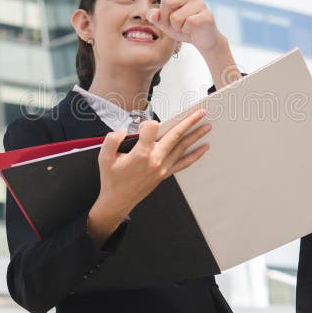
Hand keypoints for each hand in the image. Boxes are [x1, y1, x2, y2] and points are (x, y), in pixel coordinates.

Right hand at [87, 109, 210, 246]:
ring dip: (196, 135)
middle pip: (175, 135)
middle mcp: (155, 160)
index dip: (148, 124)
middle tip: (201, 112)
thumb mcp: (104, 157)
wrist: (117, 201)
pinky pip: (184, 163)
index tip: (143, 126)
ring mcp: (162, 167)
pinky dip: (195, 155)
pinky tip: (204, 148)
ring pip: (182, 147)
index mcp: (141, 154)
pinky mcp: (165, 174)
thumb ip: (112, 139)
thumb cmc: (112, 179)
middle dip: (190, 121)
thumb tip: (123, 130)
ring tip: (207, 125)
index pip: (152, 129)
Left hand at [148, 0, 224, 53]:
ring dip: (177, 27)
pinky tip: (193, 30)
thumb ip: (156, 18)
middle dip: (166, 19)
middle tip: (177, 24)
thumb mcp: (165, 24)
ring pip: (175, 17)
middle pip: (165, 2)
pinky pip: (187, 23)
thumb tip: (152, 13)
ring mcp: (199, 3)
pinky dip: (186, 31)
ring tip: (186, 27)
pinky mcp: (206, 14)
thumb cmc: (183, 29)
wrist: (204, 41)